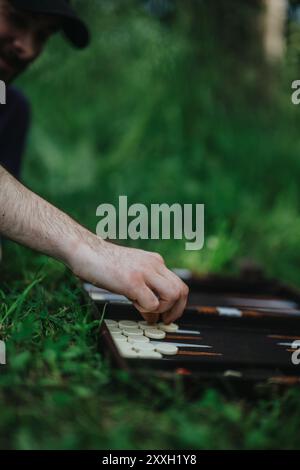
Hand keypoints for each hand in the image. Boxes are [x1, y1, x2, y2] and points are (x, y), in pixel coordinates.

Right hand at [69, 237, 188, 323]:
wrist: (85, 251)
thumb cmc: (103, 263)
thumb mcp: (130, 274)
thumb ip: (145, 290)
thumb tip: (153, 314)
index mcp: (155, 262)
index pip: (178, 284)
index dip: (176, 304)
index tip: (167, 315)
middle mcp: (154, 264)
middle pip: (181, 290)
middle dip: (176, 310)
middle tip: (165, 320)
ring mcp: (144, 272)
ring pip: (172, 295)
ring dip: (163, 309)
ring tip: (148, 312)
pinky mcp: (132, 281)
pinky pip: (152, 303)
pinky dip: (146, 310)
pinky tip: (134, 305)